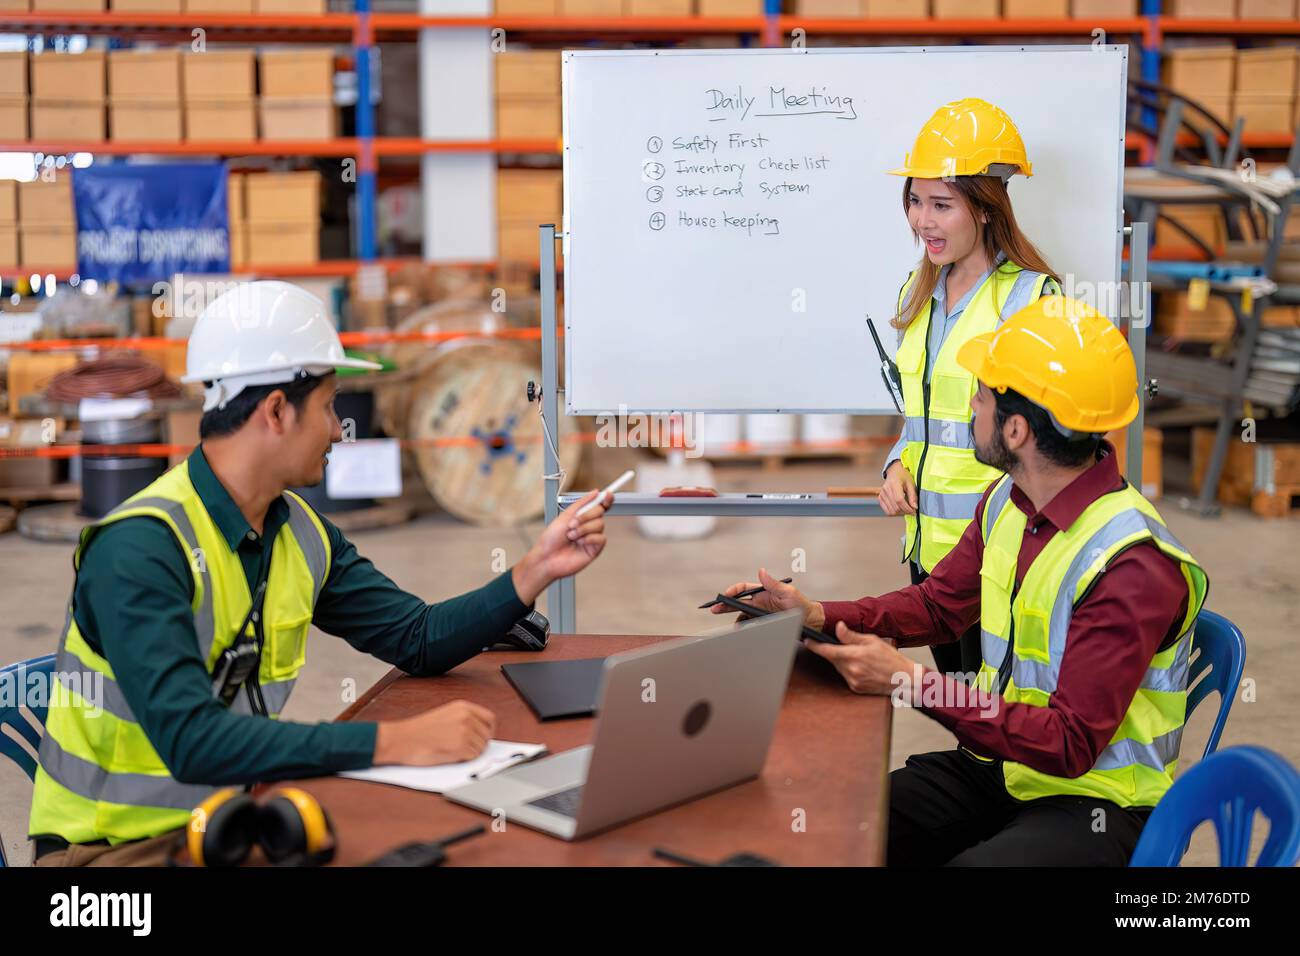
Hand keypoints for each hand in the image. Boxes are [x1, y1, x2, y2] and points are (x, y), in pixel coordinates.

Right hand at [373, 700, 496, 765]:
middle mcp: (466, 717)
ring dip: (471, 753)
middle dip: (479, 744)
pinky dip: (465, 759)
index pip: (490, 718)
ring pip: (481, 748)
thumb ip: (463, 719)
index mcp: (463, 707)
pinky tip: (451, 755)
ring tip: (453, 751)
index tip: (483, 738)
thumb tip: (480, 731)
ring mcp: (465, 731)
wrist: (402, 739)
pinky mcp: (461, 747)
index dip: (488, 730)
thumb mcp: (444, 714)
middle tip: (465, 748)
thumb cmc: (418, 731)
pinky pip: (473, 757)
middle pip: (487, 735)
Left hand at [511, 488, 609, 605]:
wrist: (547, 558)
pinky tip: (580, 543)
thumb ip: (582, 503)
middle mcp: (588, 527)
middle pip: (600, 512)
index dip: (605, 499)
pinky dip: (589, 538)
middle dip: (586, 516)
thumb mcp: (565, 515)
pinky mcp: (595, 550)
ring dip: (583, 528)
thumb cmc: (551, 539)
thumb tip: (595, 492)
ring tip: (571, 536)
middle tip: (572, 524)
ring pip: (600, 524)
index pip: (598, 506)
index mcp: (582, 517)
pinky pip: (601, 538)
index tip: (607, 494)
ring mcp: (592, 538)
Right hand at [710, 566, 825, 630]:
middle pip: (737, 602)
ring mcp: (760, 614)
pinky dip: (743, 627)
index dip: (733, 591)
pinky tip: (741, 630)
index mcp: (763, 592)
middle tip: (714, 608)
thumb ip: (773, 583)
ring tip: (731, 624)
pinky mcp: (763, 625)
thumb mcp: (788, 592)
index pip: (743, 589)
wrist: (810, 622)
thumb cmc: (800, 604)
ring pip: (741, 615)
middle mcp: (759, 602)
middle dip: (725, 604)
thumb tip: (761, 571)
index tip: (726, 595)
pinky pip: (749, 625)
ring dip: (734, 618)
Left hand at [803, 622, 921, 695]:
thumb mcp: (872, 640)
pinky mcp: (855, 688)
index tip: (807, 641)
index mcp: (854, 656)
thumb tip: (838, 627)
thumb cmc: (890, 658)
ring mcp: (853, 680)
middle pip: (832, 658)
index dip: (814, 645)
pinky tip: (861, 667)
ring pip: (838, 667)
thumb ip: (851, 636)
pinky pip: (845, 676)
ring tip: (858, 657)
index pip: (827, 650)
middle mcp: (851, 670)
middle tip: (846, 647)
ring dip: (842, 661)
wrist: (904, 678)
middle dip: (833, 651)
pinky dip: (848, 670)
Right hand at [879, 461, 916, 516]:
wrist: (894, 472)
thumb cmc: (903, 476)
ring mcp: (881, 494)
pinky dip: (894, 512)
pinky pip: (887, 510)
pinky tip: (899, 508)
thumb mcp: (911, 483)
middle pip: (895, 507)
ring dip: (900, 512)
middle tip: (912, 510)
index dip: (907, 508)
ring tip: (906, 508)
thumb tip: (914, 507)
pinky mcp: (880, 498)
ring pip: (891, 511)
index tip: (914, 510)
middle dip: (905, 511)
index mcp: (894, 484)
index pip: (899, 500)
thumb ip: (913, 496)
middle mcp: (886, 489)